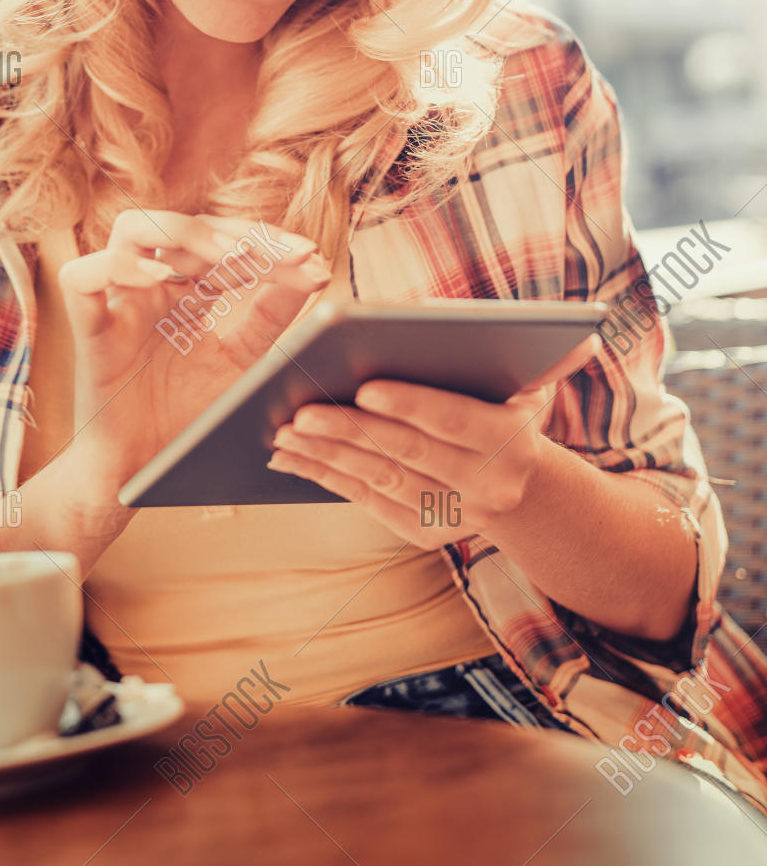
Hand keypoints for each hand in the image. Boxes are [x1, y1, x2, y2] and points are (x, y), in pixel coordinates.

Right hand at [55, 209, 330, 539]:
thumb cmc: (189, 417)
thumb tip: (313, 270)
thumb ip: (271, 316)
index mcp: (188, 289)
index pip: (224, 241)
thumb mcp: (243, 361)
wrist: (147, 472)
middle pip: (185, 226)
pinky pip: (81, 277)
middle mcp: (152, 286)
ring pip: (131, 230)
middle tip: (282, 253)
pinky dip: (116, 267)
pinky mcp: (89, 331)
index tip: (312, 257)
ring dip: (181, 234)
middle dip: (236, 233)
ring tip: (228, 256)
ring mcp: (119, 303)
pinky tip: (159, 278)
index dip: (268, 242)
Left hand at [266, 335, 600, 548]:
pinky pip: (365, 500)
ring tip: (284, 431)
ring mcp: (450, 513)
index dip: (412, 405)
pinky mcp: (420, 529)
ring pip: (380, 480)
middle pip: (408, 453)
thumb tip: (580, 336)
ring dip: (327, 457)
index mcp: (510, 442)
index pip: (455, 421)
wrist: (529, 498)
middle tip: (301, 409)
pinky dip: (324, 478)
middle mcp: (483, 484)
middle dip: (352, 431)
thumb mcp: (537, 391)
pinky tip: (289, 457)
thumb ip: (549, 360)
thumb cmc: (518, 420)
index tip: (367, 387)